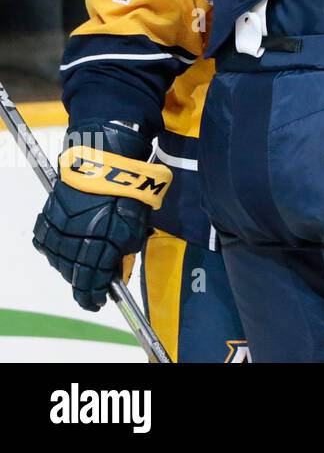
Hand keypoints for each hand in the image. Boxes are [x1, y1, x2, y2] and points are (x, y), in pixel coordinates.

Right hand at [32, 122, 170, 311]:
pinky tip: (65, 249)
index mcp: (99, 245)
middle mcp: (74, 241)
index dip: (94, 297)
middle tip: (93, 288)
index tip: (97, 303)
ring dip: (70, 267)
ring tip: (82, 266)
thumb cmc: (128, 192)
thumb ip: (125, 253)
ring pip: (59, 261)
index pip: (91, 283)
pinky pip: (47, 242)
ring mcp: (58, 230)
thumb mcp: (135, 227)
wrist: (106, 160)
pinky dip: (56, 249)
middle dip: (84, 283)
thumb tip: (115, 273)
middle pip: (74, 274)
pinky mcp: (47, 217)